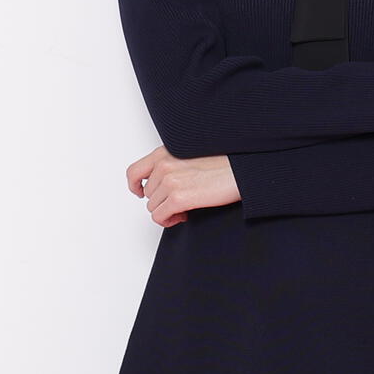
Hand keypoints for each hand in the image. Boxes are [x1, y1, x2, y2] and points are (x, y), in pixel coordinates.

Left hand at [125, 145, 239, 227]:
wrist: (240, 172)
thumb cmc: (222, 165)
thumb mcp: (189, 156)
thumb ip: (170, 165)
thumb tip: (159, 187)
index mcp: (164, 152)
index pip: (134, 172)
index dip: (135, 186)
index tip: (141, 193)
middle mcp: (164, 165)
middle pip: (147, 195)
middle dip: (162, 202)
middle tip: (180, 203)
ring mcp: (170, 181)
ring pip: (153, 208)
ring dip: (167, 212)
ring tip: (185, 208)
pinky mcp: (178, 198)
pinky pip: (160, 217)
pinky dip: (169, 220)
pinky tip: (185, 215)